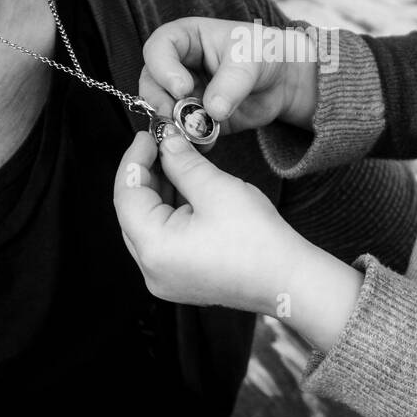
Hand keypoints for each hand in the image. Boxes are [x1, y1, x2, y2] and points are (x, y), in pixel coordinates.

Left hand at [113, 131, 362, 349]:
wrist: (290, 281)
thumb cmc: (259, 242)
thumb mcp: (216, 188)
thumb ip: (183, 162)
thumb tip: (166, 142)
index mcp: (154, 248)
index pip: (126, 195)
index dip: (134, 160)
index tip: (146, 136)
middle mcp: (152, 270)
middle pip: (133, 212)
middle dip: (145, 175)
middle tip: (161, 144)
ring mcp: (166, 279)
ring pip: (148, 225)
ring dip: (159, 192)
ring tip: (176, 162)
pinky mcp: (181, 280)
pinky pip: (164, 240)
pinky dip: (170, 212)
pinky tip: (186, 189)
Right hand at [140, 17, 319, 132]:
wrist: (283, 80)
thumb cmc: (264, 53)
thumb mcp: (251, 59)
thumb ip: (231, 83)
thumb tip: (212, 111)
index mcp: (186, 38)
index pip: (157, 48)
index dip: (163, 69)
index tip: (183, 87)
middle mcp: (178, 65)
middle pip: (150, 82)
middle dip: (160, 101)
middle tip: (176, 116)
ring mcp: (184, 94)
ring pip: (161, 110)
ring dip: (173, 123)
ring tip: (193, 132)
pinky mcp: (195, 118)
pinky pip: (182, 131)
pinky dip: (189, 140)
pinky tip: (205, 143)